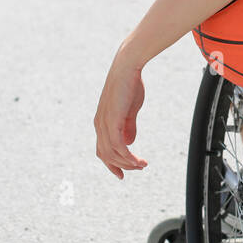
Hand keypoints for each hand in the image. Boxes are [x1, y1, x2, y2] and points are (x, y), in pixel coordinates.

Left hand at [94, 46, 147, 178]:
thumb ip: (128, 126)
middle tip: (139, 168)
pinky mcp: (112, 121)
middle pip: (106, 155)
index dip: (112, 164)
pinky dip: (128, 156)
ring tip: (142, 165)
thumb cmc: (130, 85)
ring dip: (127, 163)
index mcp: (102, 122)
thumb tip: (129, 142)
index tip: (123, 175)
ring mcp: (104, 123)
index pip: (103, 150)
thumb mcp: (130, 109)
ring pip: (112, 153)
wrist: (127, 68)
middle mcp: (100, 125)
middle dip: (122, 166)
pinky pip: (118, 146)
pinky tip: (138, 160)